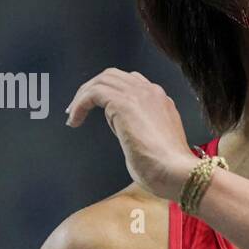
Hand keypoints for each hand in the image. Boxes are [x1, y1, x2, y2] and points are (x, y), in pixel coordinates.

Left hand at [65, 68, 198, 199]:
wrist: (176, 171)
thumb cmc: (169, 169)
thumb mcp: (157, 144)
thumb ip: (142, 132)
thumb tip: (128, 136)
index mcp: (162, 102)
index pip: (132, 83)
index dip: (110, 93)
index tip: (98, 108)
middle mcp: (151, 93)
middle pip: (114, 76)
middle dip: (93, 88)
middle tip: (79, 107)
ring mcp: (139, 95)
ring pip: (102, 80)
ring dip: (83, 95)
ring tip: (73, 114)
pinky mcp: (123, 103)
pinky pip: (92, 93)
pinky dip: (80, 104)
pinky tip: (74, 120)